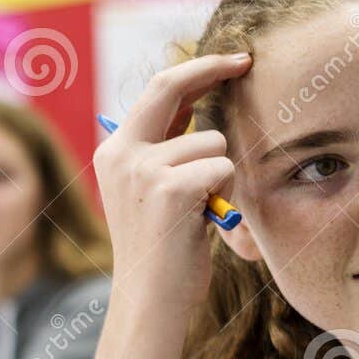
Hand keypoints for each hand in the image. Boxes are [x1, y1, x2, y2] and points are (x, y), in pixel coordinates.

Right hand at [93, 52, 250, 319]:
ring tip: (200, 209)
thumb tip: (195, 98)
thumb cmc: (161, 248)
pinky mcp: (168, 187)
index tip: (231, 61)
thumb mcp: (153, 189)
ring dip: (220, 171)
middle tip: (245, 61)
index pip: (156, 91)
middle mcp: (121, 155)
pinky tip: (202, 219)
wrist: (149, 298)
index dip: (196, 69)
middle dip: (212, 68)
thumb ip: (164, 147)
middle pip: (171, 87)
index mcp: (114, 153)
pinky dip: (224, 192)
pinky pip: (221, 167)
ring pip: (211, 140)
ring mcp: (141, 170)